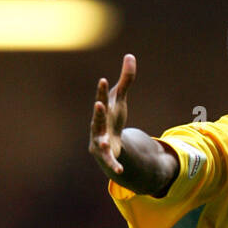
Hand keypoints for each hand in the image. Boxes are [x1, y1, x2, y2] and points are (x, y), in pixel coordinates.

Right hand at [89, 53, 135, 176]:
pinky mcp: (105, 155)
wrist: (109, 142)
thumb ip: (126, 80)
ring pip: (100, 142)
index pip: (102, 98)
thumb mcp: (121, 99)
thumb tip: (130, 56)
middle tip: (99, 104)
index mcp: (102, 111)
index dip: (102, 90)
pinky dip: (114, 165)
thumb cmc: (113, 117)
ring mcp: (99, 141)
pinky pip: (110, 161)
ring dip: (102, 142)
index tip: (104, 80)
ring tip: (106, 143)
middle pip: (97, 119)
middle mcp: (97, 126)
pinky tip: (120, 171)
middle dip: (98, 112)